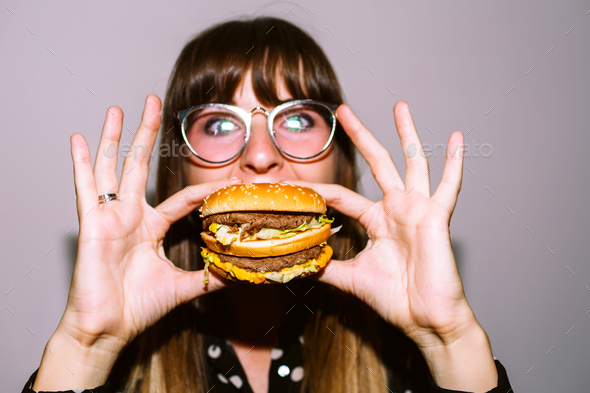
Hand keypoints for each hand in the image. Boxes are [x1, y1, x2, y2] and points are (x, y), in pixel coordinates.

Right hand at [34, 95, 239, 389]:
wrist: (108, 327)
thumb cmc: (138, 307)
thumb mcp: (184, 287)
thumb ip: (210, 278)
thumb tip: (239, 275)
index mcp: (152, 227)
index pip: (182, 198)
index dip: (203, 188)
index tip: (225, 175)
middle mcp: (131, 216)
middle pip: (140, 166)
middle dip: (147, 134)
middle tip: (154, 103)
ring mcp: (110, 217)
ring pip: (112, 168)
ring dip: (115, 138)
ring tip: (118, 109)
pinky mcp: (92, 225)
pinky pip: (86, 189)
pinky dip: (81, 164)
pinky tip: (79, 139)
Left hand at [286, 102, 474, 345]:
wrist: (425, 319)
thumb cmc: (396, 299)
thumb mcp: (352, 278)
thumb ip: (328, 267)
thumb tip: (299, 263)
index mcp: (377, 220)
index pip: (343, 196)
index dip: (319, 191)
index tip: (295, 182)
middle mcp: (396, 208)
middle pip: (376, 163)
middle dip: (361, 136)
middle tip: (344, 110)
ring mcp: (418, 209)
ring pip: (411, 162)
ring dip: (406, 134)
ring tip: (400, 106)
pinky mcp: (436, 217)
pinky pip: (448, 186)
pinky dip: (454, 163)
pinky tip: (457, 139)